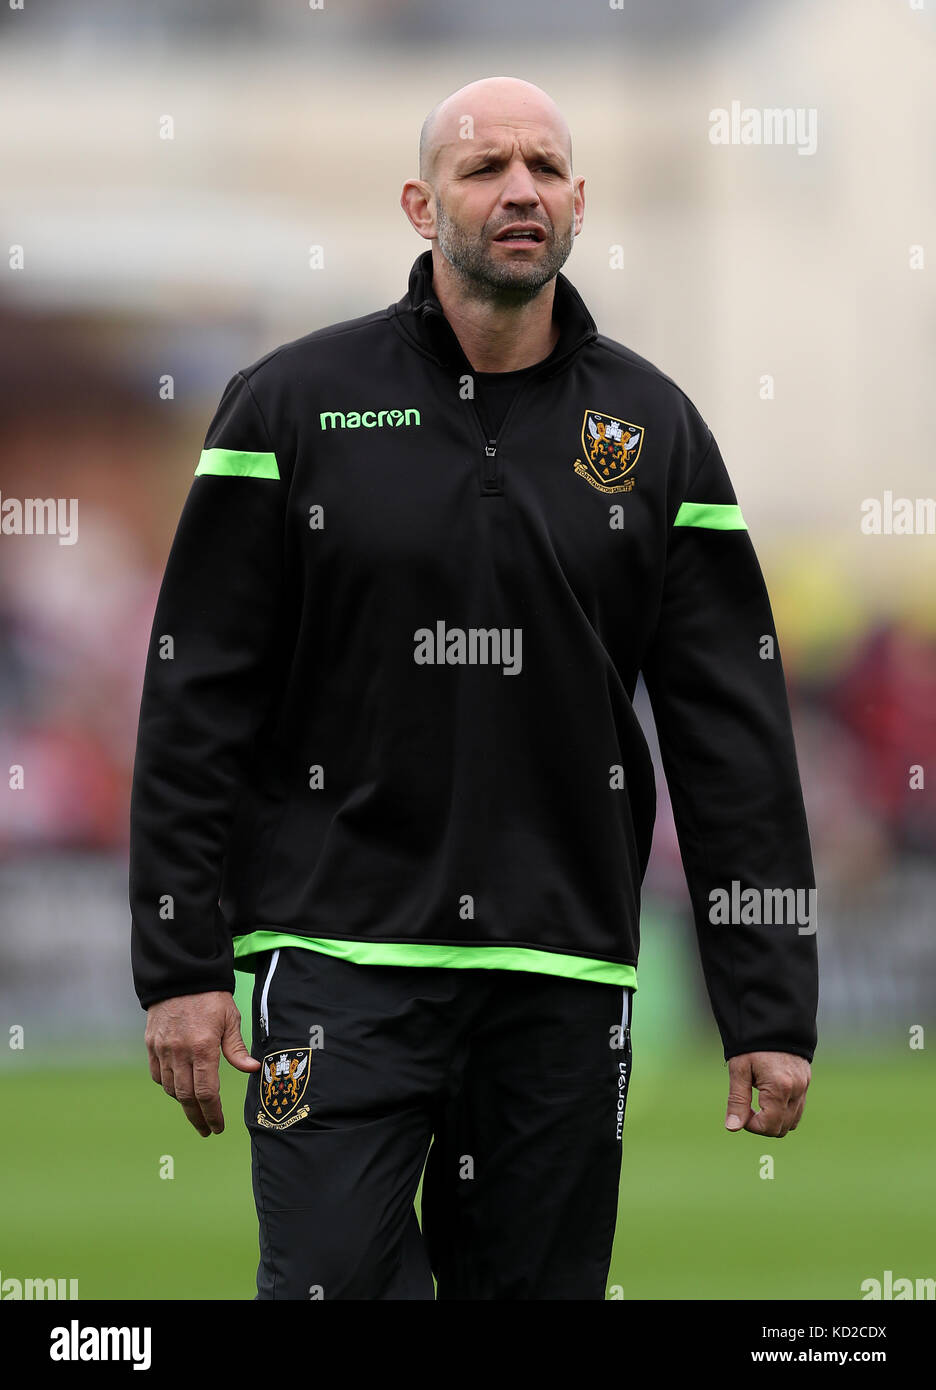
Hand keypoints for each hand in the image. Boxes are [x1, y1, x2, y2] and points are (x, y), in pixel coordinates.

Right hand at [145, 991, 260, 1136]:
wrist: (181, 975)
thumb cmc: (211, 997)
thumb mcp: (230, 1019)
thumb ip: (237, 1048)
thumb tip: (252, 1070)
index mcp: (203, 1047)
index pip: (206, 1092)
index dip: (213, 1114)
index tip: (218, 1127)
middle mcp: (180, 1052)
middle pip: (186, 1097)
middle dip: (197, 1117)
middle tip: (206, 1130)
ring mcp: (163, 1049)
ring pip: (171, 1088)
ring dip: (183, 1102)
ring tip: (196, 1109)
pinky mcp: (151, 1044)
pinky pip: (158, 1074)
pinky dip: (168, 1085)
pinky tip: (178, 1087)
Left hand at [724, 1050, 809, 1136]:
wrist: (774, 1020)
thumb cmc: (752, 1044)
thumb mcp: (739, 1069)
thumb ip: (737, 1100)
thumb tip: (732, 1127)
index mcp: (779, 1088)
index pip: (769, 1126)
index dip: (751, 1125)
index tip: (741, 1111)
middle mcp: (796, 1090)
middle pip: (782, 1128)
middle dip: (762, 1125)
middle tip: (747, 1108)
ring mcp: (804, 1086)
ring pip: (792, 1121)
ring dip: (774, 1119)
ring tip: (757, 1102)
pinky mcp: (806, 1081)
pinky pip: (798, 1108)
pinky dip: (784, 1110)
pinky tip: (768, 1096)